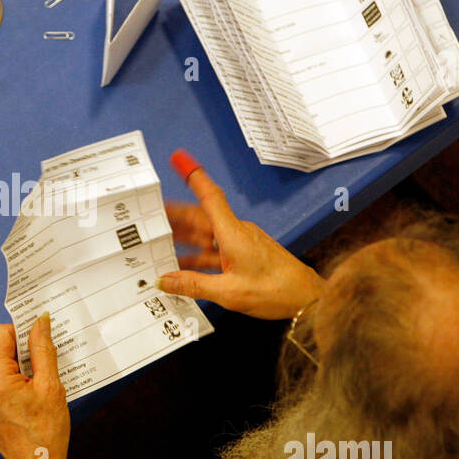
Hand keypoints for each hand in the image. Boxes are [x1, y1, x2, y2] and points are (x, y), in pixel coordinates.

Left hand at [0, 313, 69, 458]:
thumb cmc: (46, 432)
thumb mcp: (51, 386)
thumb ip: (43, 350)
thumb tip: (40, 321)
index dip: (19, 331)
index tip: (39, 340)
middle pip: (0, 350)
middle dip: (24, 352)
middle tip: (47, 365)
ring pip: (3, 366)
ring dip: (23, 368)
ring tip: (43, 387)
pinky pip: (2, 382)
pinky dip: (18, 382)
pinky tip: (35, 398)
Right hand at [159, 161, 324, 319]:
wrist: (306, 299)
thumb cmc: (276, 291)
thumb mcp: (228, 292)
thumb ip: (194, 285)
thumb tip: (165, 280)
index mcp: (233, 234)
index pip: (210, 197)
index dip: (193, 177)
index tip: (180, 160)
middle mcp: (236, 233)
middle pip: (201, 216)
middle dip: (176, 213)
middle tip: (153, 210)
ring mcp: (241, 243)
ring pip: (206, 234)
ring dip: (185, 235)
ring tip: (161, 236)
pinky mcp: (244, 255)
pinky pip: (214, 249)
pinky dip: (197, 254)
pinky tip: (183, 263)